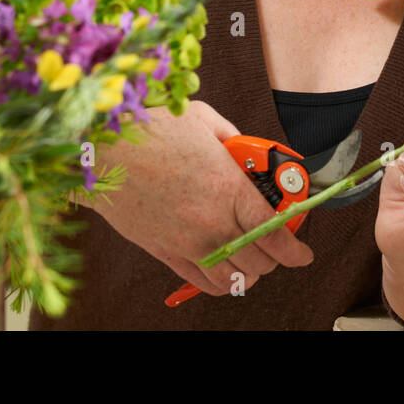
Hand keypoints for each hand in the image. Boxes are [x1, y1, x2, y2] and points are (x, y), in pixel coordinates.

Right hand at [87, 101, 313, 294]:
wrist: (99, 150)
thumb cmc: (149, 128)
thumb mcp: (205, 121)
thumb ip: (235, 140)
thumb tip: (250, 153)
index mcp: (228, 188)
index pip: (275, 233)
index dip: (296, 249)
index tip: (304, 252)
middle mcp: (212, 222)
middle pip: (260, 261)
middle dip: (277, 257)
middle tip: (279, 244)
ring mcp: (187, 242)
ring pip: (232, 278)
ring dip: (250, 272)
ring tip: (254, 258)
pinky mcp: (163, 251)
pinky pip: (200, 282)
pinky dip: (219, 282)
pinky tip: (224, 269)